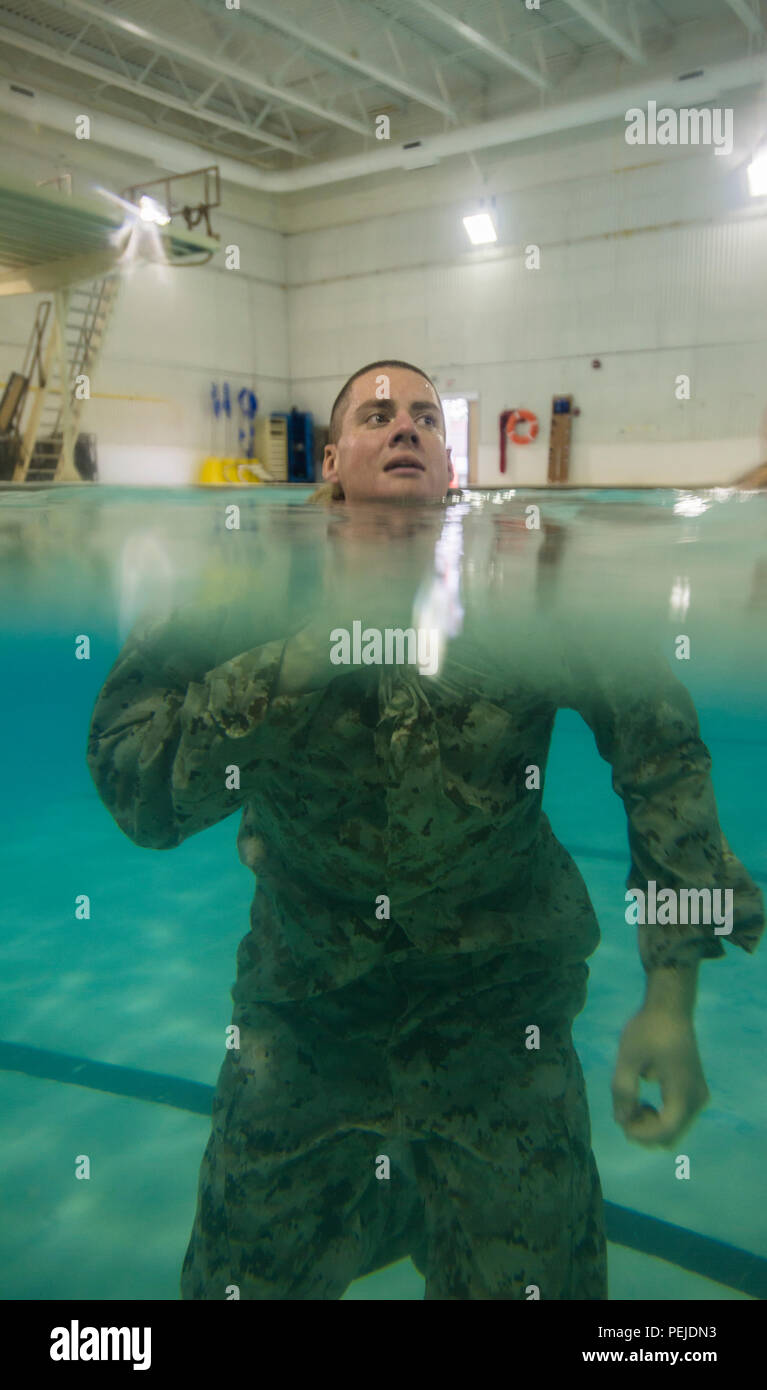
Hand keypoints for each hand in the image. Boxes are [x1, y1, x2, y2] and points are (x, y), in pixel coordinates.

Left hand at [611, 1008, 709, 1147]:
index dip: (641, 1134)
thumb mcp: (628, 1057)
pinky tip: (643, 1100)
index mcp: (683, 1092)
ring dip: (650, 1125)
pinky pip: (676, 1117)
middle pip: (670, 1136)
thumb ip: (623, 1090)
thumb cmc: (648, 1029)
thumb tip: (621, 1120)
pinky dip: (658, 1117)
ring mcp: (699, 1096)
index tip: (621, 1121)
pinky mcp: (694, 1091)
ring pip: (674, 1129)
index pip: (666, 1131)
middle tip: (624, 1110)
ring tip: (632, 1102)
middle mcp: (697, 1099)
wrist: (670, 1008)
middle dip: (644, 1131)